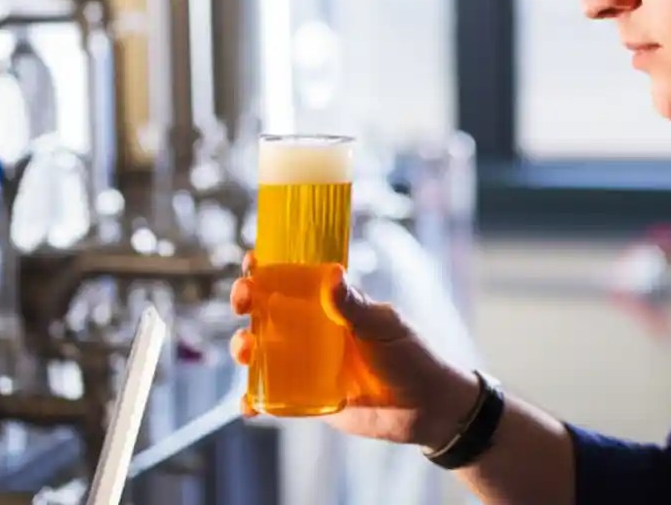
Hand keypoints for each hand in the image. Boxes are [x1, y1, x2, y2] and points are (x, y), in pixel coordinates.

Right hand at [229, 253, 478, 448]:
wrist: (428, 408)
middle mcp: (315, 331)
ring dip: (244, 348)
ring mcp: (309, 364)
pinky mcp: (309, 398)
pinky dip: (255, 401)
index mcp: (333, 305)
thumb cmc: (412, 355)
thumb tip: (331, 274)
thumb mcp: (384, 326)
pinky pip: (273, 398)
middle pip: (268, 312)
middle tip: (242, 303)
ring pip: (263, 352)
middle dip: (247, 304)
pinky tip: (248, 404)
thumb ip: (355, 306)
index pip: (295, 279)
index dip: (269, 269)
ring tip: (246, 350)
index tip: (252, 261)